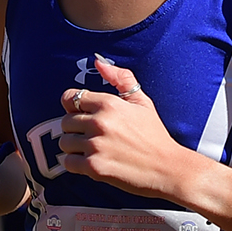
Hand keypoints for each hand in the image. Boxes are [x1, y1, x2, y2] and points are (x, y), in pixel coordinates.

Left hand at [57, 57, 193, 199]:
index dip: (74, 107)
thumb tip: (98, 62)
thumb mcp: (142, 102)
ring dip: (75, 148)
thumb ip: (121, 78)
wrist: (166, 168)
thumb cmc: (154, 135)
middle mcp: (99, 122)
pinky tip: (92, 162)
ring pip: (64, 143)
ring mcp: (96, 145)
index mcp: (109, 104)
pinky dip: (76, 164)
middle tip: (93, 136)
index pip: (69, 98)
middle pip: (65, 122)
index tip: (83, 115)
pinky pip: (68, 163)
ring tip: (93, 150)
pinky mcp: (94, 167)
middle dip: (76, 129)